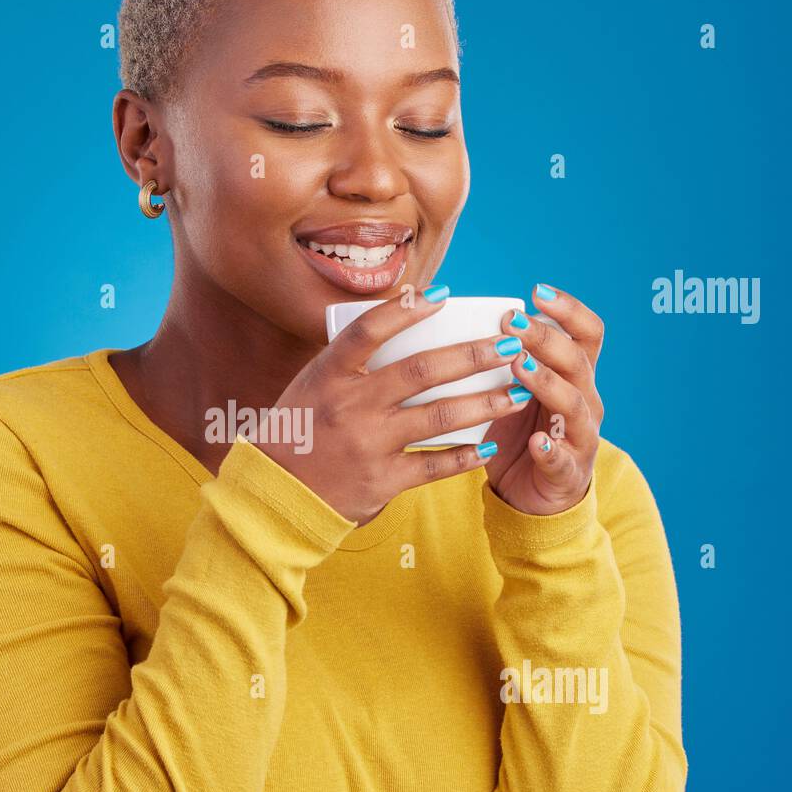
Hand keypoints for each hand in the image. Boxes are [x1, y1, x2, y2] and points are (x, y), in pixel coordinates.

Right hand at [252, 287, 531, 525]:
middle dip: (473, 356)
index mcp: (329, 375)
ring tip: (516, 394)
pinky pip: (434, 466)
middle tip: (510, 345)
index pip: (369, 329)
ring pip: (439, 417)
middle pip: (422, 370)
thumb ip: (350, 363)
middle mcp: (350, 406)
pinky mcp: (381, 481)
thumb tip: (402, 328)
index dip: (406, 308)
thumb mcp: (312, 386)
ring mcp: (368, 445)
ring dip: (485, 403)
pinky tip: (488, 446)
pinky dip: (465, 456)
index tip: (445, 295)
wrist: (275, 495)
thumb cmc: (298, 432)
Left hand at [481, 284, 603, 515]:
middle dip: (545, 338)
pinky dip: (550, 450)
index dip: (568, 309)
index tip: (536, 291)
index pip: (586, 333)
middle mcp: (585, 401)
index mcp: (574, 377)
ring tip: (520, 368)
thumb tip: (459, 324)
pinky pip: (562, 460)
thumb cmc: (518, 435)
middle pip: (577, 361)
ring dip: (547, 383)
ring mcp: (581, 437)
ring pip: (574, 405)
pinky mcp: (568, 473)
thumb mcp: (511, 392)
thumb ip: (500, 362)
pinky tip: (536, 442)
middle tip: (512, 322)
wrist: (531, 497)